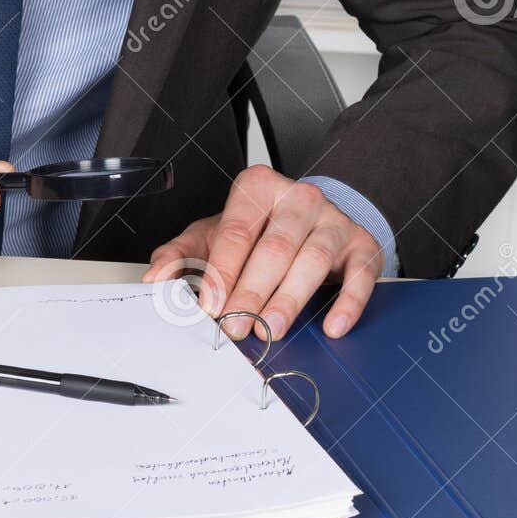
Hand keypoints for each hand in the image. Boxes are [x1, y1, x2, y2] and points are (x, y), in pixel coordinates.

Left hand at [141, 165, 383, 339]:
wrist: (309, 221)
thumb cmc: (258, 230)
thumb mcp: (215, 234)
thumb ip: (181, 254)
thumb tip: (154, 278)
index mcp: (258, 188)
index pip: (238, 230)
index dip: (222, 270)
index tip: (210, 303)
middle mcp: (299, 198)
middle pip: (275, 247)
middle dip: (253, 291)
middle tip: (236, 326)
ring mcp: (334, 220)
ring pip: (313, 259)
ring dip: (290, 299)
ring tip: (272, 329)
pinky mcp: (362, 245)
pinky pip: (359, 274)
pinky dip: (347, 303)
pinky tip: (330, 327)